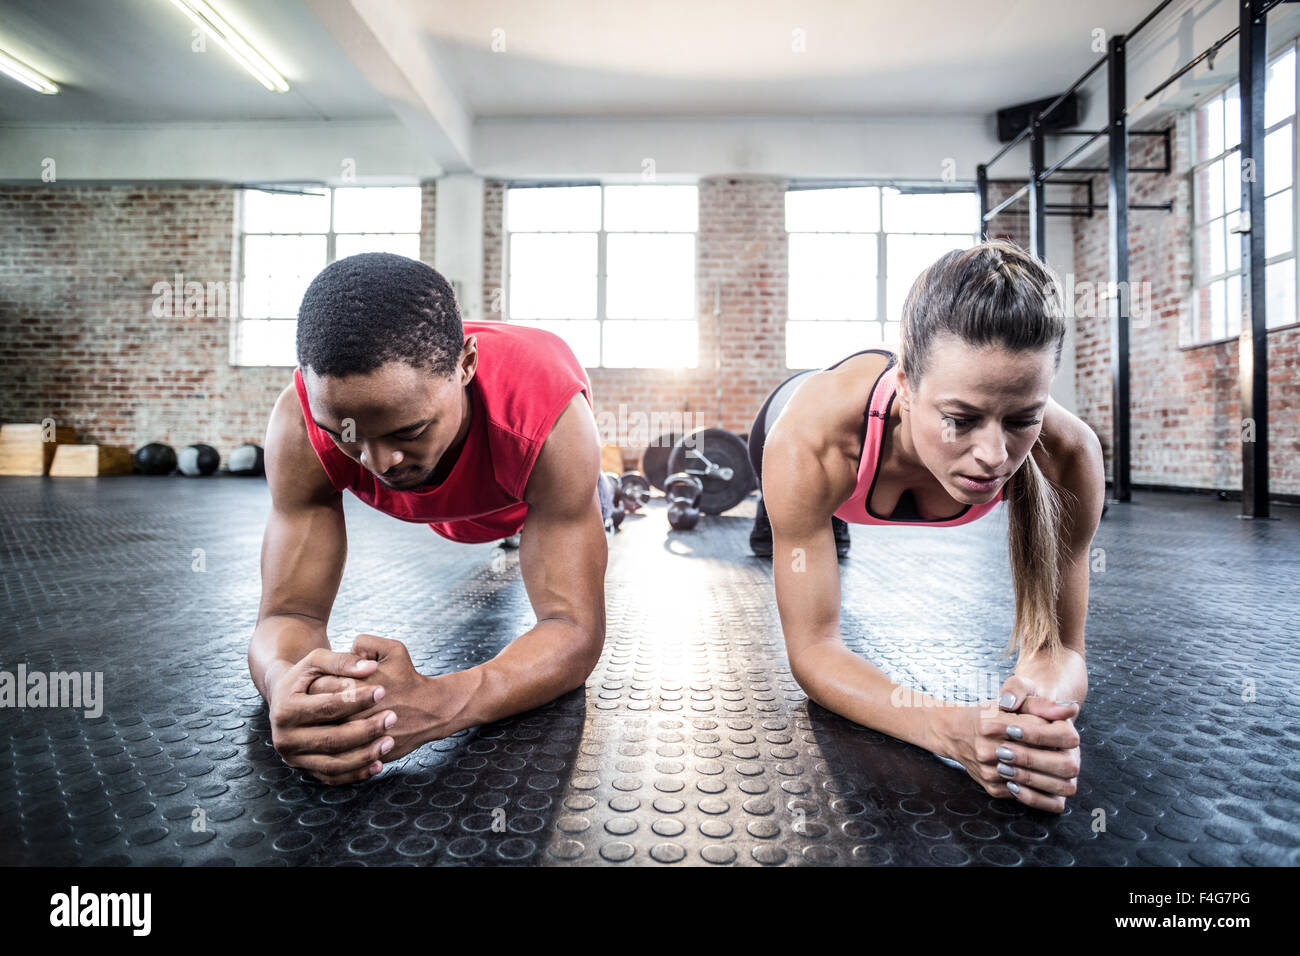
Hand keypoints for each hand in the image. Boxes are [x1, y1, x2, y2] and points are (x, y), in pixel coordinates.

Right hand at [267, 647, 396, 785]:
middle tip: (391, 717)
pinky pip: (332, 777)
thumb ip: (342, 661)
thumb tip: (371, 667)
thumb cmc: (305, 677)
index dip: (356, 700)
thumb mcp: (317, 661)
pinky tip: (378, 764)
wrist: (285, 699)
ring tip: (389, 742)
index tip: (382, 691)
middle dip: (365, 730)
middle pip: (331, 739)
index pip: (326, 707)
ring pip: (333, 764)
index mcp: (285, 710)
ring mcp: (294, 758)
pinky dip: (356, 774)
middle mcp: (285, 738)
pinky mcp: (304, 769)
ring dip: (364, 755)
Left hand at [307, 634, 471, 763]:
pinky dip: (338, 747)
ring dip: (326, 728)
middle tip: (322, 704)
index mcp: (355, 686)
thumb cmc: (410, 678)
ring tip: (332, 720)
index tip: (320, 684)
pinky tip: (343, 736)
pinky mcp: (365, 754)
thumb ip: (365, 643)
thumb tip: (344, 651)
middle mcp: (353, 713)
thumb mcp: (393, 649)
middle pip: (318, 712)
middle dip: (317, 707)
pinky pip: (341, 754)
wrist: (431, 709)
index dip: (315, 684)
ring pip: (328, 735)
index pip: (318, 686)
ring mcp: (359, 737)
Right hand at [938, 679, 1080, 813]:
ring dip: (1050, 774)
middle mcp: (986, 749)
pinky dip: (1039, 787)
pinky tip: (1042, 776)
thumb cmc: (989, 712)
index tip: (1061, 730)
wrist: (954, 732)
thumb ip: (1042, 703)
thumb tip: (1071, 710)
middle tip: (1064, 752)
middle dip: (1056, 756)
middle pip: (1037, 760)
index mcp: (991, 722)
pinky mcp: (991, 788)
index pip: (1038, 731)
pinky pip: (1025, 795)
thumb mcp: (1012, 700)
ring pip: (1033, 781)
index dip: (1056, 732)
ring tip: (1056, 765)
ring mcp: (988, 771)